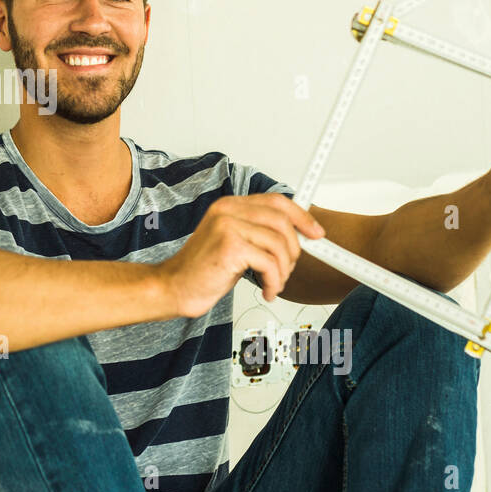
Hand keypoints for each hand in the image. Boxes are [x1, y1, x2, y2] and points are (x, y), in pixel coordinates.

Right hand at [158, 194, 324, 316]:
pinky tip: (266, 291)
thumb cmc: (203, 271)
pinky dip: (274, 282)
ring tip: (272, 283)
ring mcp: (227, 226)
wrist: (174, 288)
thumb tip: (298, 236)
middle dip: (294, 251)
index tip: (316, 233)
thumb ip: (259, 235)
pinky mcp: (230, 247)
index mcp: (229, 206)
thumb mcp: (234, 245)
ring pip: (279, 244)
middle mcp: (228, 210)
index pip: (276, 201)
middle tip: (286, 270)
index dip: (301, 216)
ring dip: (283, 272)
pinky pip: (270, 263)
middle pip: (283, 222)